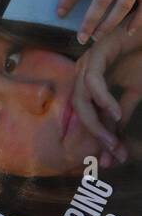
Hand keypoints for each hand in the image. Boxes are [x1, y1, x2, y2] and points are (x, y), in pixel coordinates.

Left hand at [71, 26, 136, 165]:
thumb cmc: (141, 58)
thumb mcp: (133, 91)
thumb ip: (122, 110)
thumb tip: (115, 138)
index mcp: (89, 82)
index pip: (88, 114)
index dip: (99, 139)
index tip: (111, 162)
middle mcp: (83, 72)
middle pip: (79, 109)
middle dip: (94, 136)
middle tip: (112, 156)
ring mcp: (87, 61)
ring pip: (80, 97)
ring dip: (95, 123)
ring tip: (112, 141)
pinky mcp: (96, 52)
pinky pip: (93, 80)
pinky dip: (102, 99)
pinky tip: (116, 114)